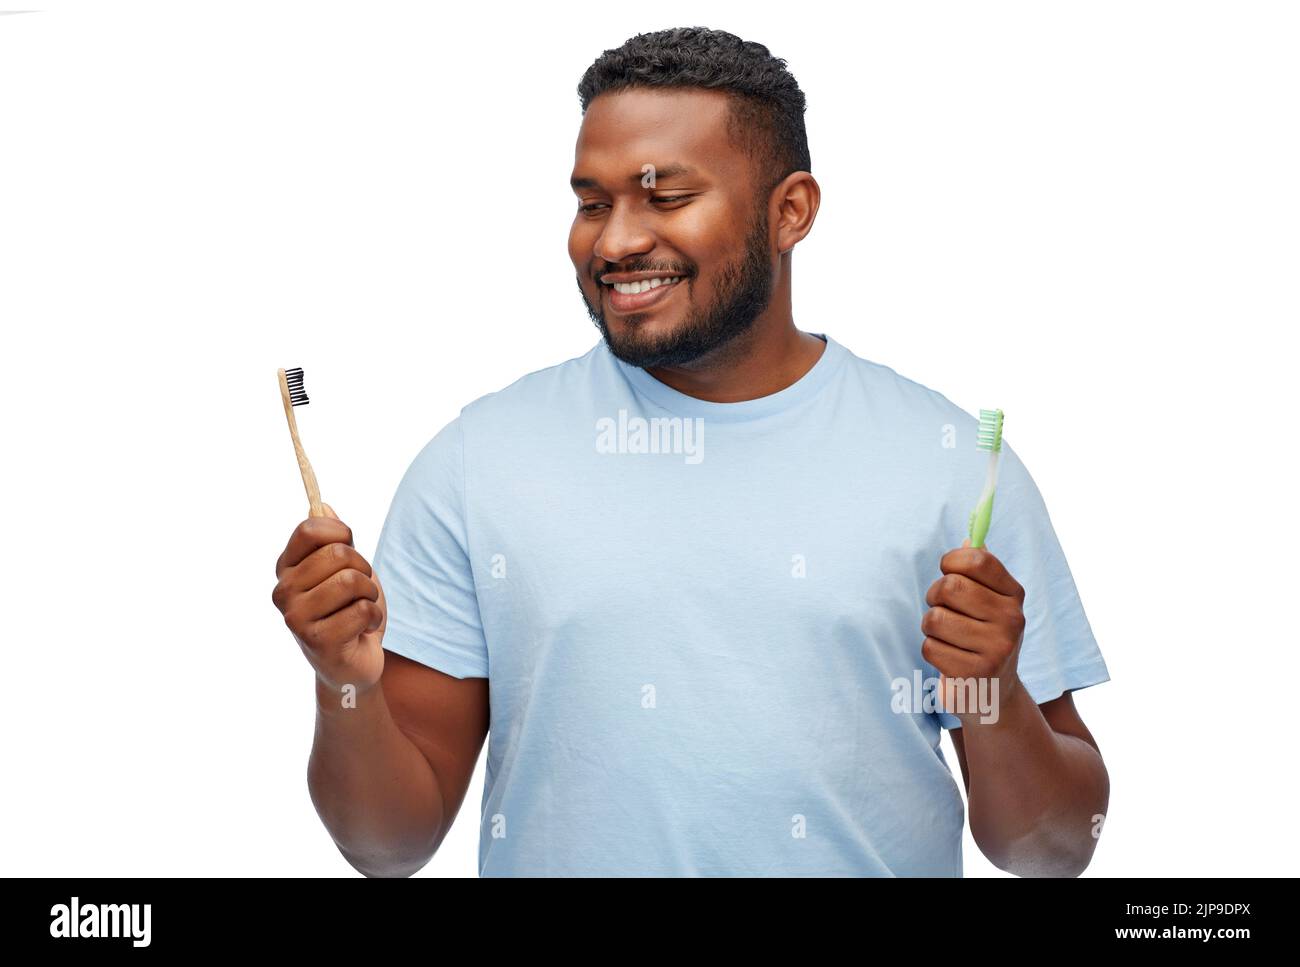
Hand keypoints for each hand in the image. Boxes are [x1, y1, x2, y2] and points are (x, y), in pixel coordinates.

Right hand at [272, 502, 386, 694]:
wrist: (355, 664)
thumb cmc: (350, 612)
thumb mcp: (346, 569)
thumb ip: (333, 540)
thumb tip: (322, 505)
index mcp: (287, 568)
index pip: (309, 528)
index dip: (341, 533)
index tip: (349, 548)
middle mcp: (283, 591)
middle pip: (338, 553)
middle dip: (364, 569)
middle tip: (360, 590)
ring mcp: (296, 617)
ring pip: (352, 581)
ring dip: (370, 595)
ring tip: (361, 610)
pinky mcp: (316, 640)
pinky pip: (363, 610)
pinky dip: (373, 618)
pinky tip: (362, 631)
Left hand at [921, 538, 1025, 723]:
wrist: (994, 694)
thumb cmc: (983, 637)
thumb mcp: (990, 602)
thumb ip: (980, 570)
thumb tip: (970, 536)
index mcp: (1014, 595)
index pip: (977, 560)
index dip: (951, 562)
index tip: (948, 572)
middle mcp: (1012, 620)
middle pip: (949, 587)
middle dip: (934, 597)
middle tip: (943, 609)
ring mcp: (997, 649)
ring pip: (934, 619)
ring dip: (931, 628)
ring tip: (948, 637)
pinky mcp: (975, 674)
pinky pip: (930, 648)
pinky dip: (933, 652)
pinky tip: (950, 659)